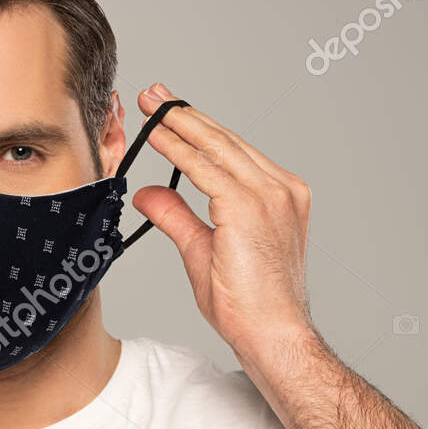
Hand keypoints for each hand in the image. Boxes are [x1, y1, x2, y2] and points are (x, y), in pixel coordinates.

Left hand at [128, 83, 317, 358]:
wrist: (272, 334)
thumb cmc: (248, 306)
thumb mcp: (203, 251)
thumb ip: (177, 217)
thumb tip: (148, 194)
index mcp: (279, 196)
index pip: (231, 152)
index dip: (197, 130)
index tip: (169, 112)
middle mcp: (280, 189)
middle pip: (225, 141)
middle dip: (185, 115)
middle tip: (153, 94)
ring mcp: (270, 194)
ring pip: (216, 148)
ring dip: (179, 123)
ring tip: (150, 104)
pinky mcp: (250, 206)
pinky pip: (205, 169)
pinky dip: (178, 150)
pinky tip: (156, 137)